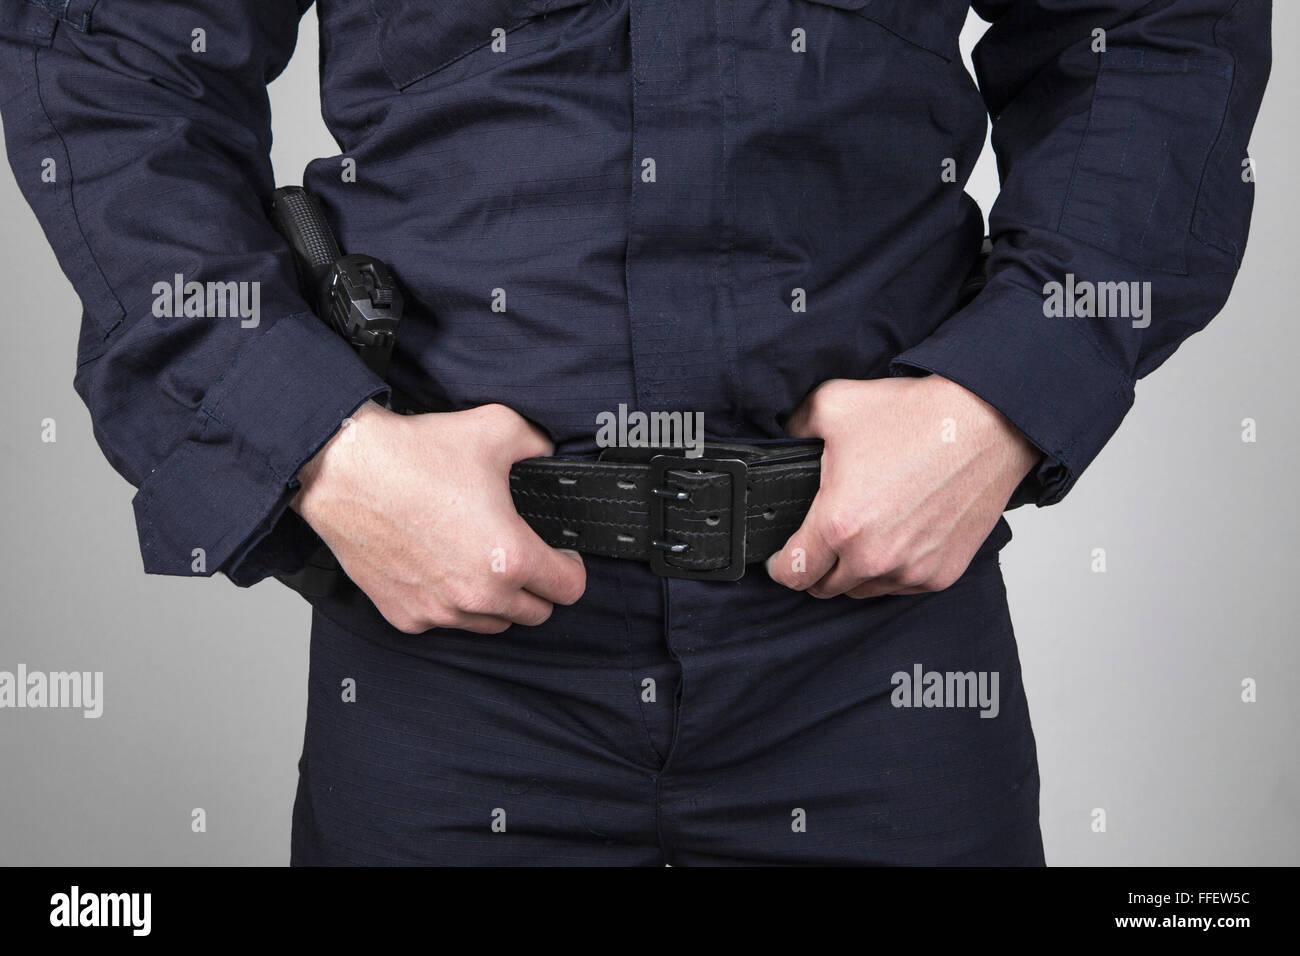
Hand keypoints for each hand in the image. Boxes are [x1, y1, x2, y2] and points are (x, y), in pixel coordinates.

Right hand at [290, 400, 585, 633]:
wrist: (345, 470)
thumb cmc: (414, 454)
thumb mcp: (498, 429)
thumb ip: (538, 445)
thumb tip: (548, 455)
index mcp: (510, 556)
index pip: (569, 589)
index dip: (571, 567)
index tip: (561, 555)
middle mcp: (478, 594)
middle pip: (535, 613)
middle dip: (537, 586)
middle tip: (524, 556)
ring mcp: (440, 610)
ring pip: (492, 624)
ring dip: (497, 600)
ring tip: (484, 563)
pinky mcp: (406, 615)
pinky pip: (446, 622)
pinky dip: (452, 603)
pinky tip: (445, 568)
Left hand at [766, 375, 1040, 598]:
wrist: (986, 424)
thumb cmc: (916, 417)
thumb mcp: (833, 405)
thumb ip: (794, 428)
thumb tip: (780, 439)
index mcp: (838, 524)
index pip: (792, 574)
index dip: (779, 566)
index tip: (780, 558)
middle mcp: (873, 557)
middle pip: (824, 588)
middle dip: (816, 567)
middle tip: (822, 539)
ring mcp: (910, 570)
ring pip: (863, 590)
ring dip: (854, 571)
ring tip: (863, 532)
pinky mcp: (941, 573)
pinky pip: (901, 585)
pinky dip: (893, 569)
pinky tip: (896, 535)